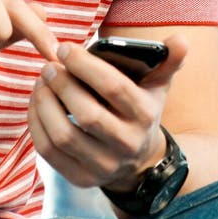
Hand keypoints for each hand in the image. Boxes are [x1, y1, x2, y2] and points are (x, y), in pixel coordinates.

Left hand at [28, 35, 186, 191]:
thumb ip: (168, 60)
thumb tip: (181, 39)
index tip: (64, 48)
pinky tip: (37, 103)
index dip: (85, 65)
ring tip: (40, 82)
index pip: (113, 87)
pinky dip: (36, 125)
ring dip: (45, 105)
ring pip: (64, 136)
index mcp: (145, 115)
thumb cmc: (141, 109)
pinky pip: (50, 153)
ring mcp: (103, 165)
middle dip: (62, 85)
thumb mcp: (157, 85)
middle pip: (87, 114)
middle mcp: (126, 144)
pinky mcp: (81, 178)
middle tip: (48, 66)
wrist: (139, 160)